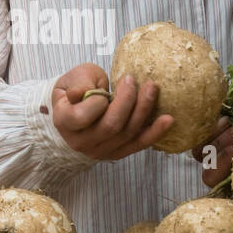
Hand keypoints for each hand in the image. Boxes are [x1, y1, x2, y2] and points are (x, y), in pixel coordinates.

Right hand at [51, 64, 173, 160]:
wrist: (76, 111)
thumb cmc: (76, 90)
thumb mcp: (72, 79)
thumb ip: (79, 83)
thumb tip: (82, 93)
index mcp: (64, 122)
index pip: (82, 116)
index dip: (96, 101)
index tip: (104, 88)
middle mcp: (81, 142)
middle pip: (111, 126)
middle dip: (127, 101)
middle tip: (133, 81)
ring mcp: (100, 151)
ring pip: (127, 134)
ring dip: (144, 110)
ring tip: (152, 88)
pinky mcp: (117, 153)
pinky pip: (138, 144)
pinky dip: (155, 132)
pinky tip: (168, 120)